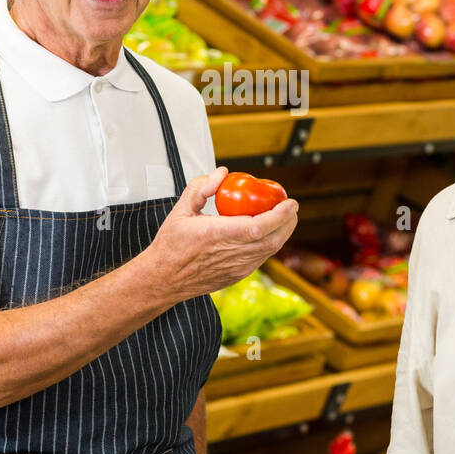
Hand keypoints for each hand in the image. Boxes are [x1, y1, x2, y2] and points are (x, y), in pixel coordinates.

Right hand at [137, 166, 298, 304]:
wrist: (163, 279)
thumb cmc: (170, 246)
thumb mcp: (180, 210)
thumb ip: (200, 187)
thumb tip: (222, 174)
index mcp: (216, 235)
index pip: (258, 227)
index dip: (279, 215)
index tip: (290, 202)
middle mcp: (230, 254)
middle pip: (272, 240)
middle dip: (288, 222)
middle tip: (291, 207)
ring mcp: (236, 268)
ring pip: (269, 251)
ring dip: (282, 233)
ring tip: (284, 217)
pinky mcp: (237, 276)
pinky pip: (260, 258)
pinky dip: (269, 244)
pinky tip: (267, 233)